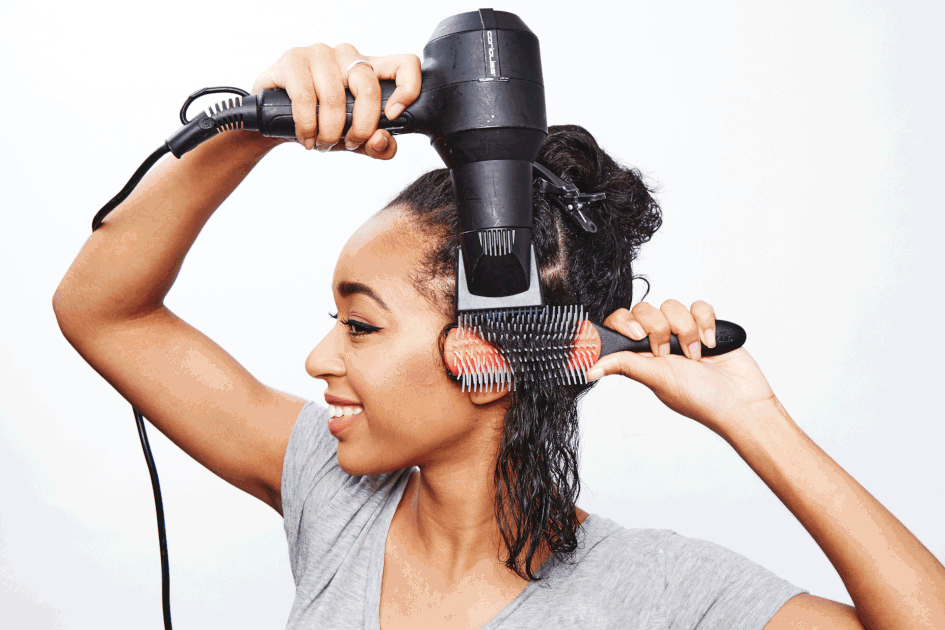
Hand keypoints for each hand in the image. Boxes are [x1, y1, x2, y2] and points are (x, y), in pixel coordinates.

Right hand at [251, 43, 420, 157]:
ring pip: (335, 96)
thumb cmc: (321, 123)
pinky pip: (305, 97)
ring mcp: (320, 53)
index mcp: (371, 69)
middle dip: (361, 127)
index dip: (408, 89)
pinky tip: (306, 137)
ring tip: (321, 143)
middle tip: (349, 143)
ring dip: (329, 131)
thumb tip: (381, 140)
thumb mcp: (355, 139)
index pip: (405, 64)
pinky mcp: (293, 58)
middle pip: (369, 87)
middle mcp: (348, 55)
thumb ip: (378, 145)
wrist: (276, 120)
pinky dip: (307, 126)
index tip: (393, 116)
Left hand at [587, 300, 775, 435]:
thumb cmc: (699, 399)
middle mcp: (659, 341)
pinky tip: (711, 344)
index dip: (623, 323)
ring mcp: (683, 332)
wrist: (741, 401)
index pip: (620, 324)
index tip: (634, 335)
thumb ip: (625, 365)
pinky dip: (705, 323)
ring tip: (695, 355)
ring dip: (685, 330)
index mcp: (641, 355)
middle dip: (658, 328)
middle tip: (668, 353)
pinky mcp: (706, 326)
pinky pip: (699, 306)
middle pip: (644, 310)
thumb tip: (589, 369)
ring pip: (672, 305)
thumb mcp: (657, 380)